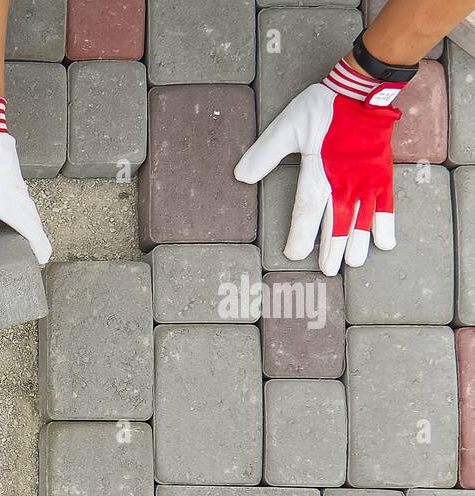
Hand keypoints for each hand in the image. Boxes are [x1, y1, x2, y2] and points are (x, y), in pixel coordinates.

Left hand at [235, 58, 406, 275]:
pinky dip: (387, 224)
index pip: (307, 214)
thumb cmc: (322, 109)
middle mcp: (345, 183)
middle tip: (328, 271)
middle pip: (338, 224)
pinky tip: (386, 243)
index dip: (300, 236)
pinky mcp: (382, 173)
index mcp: (318, 175)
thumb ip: (264, 154)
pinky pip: (387, 204)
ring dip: (359, 243)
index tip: (293, 254)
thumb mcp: (285, 128)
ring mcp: (366, 180)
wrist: (362, 90)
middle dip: (333, 249)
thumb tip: (240, 176)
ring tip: (355, 263)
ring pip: (363, 219)